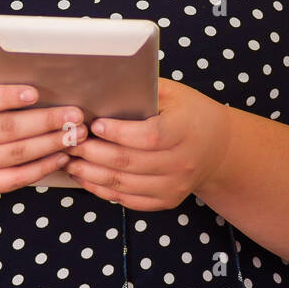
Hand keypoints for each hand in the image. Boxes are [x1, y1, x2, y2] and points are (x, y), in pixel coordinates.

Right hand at [0, 71, 87, 194]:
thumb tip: (36, 72)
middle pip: (4, 130)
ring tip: (76, 134)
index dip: (7, 97)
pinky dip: (40, 169)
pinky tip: (60, 157)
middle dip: (45, 122)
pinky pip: (13, 179)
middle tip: (75, 115)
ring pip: (14, 155)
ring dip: (50, 145)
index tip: (35, 92)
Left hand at [64, 78, 230, 209]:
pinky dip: (103, 191)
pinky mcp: (166, 201)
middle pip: (129, 162)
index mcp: (184, 130)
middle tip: (69, 142)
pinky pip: (129, 200)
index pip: (149, 136)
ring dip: (91, 174)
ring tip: (70, 161)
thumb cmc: (189, 113)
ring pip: (123, 184)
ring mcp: (174, 185)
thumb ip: (142, 90)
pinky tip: (86, 178)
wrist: (219, 147)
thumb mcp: (173, 93)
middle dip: (93, 153)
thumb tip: (102, 86)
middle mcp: (181, 162)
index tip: (95, 124)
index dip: (119, 133)